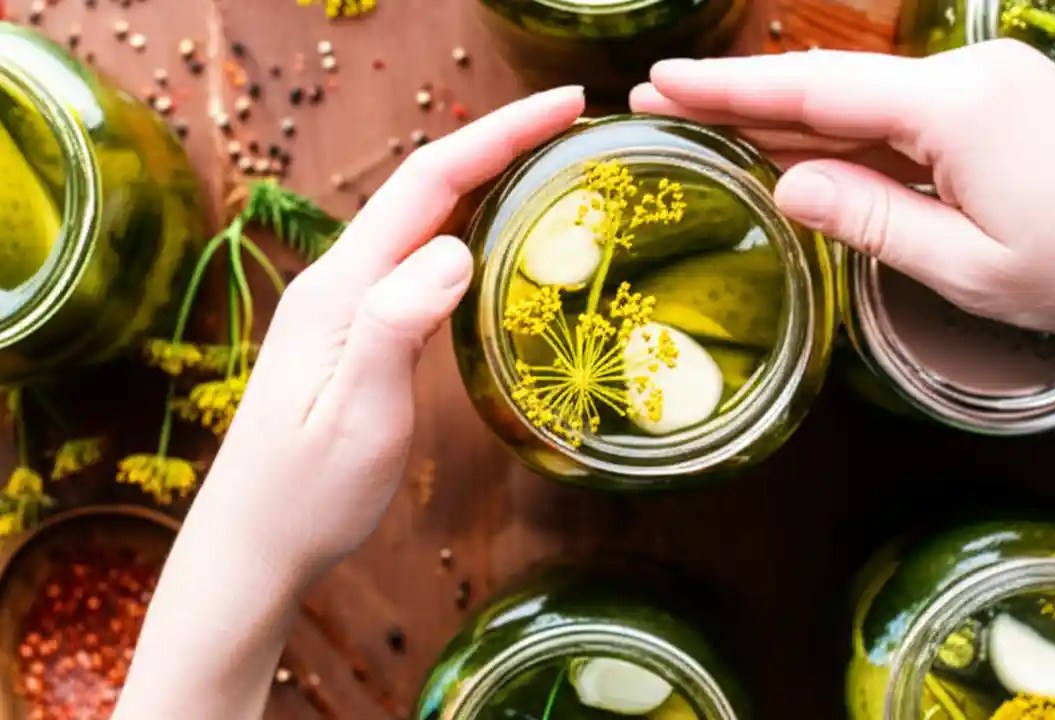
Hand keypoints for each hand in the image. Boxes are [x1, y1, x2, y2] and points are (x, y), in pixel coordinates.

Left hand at [115, 87, 585, 719]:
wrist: (255, 545)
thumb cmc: (308, 495)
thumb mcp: (358, 416)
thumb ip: (395, 327)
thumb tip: (455, 248)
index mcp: (343, 289)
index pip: (428, 185)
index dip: (497, 135)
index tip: (565, 105)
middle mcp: (342, 281)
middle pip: (427, 189)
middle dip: (500, 143)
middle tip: (576, 127)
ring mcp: (348, 306)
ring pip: (424, 222)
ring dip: (486, 182)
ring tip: (554, 168)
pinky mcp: (359, 332)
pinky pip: (419, 262)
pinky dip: (469, 233)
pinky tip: (502, 244)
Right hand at [630, 41, 1054, 338]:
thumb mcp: (966, 267)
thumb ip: (869, 220)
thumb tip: (785, 183)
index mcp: (951, 109)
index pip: (812, 92)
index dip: (728, 90)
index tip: (660, 81)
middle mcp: (967, 76)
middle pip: (834, 86)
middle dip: (748, 100)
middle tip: (666, 107)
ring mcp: (993, 82)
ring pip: (872, 100)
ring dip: (800, 120)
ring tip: (722, 134)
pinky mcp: (1012, 101)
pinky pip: (912, 112)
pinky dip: (856, 134)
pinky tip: (817, 154)